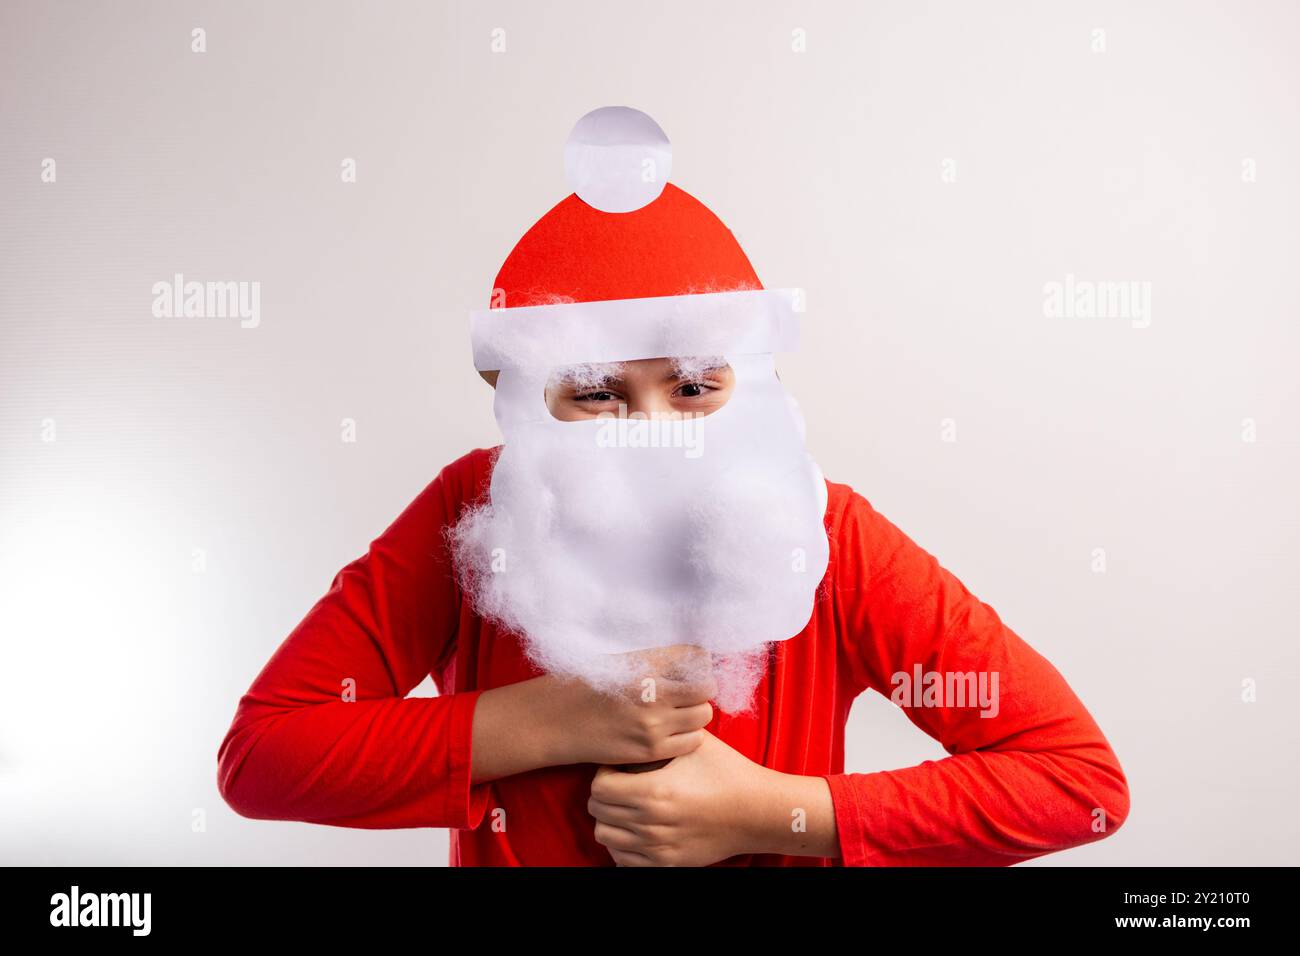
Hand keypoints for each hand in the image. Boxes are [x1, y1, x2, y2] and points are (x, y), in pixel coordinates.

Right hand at [543, 644, 717, 767]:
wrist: (554, 720)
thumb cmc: (583, 684)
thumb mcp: (620, 661)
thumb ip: (656, 660)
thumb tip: (692, 659)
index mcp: (645, 664)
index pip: (697, 656)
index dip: (697, 662)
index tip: (689, 669)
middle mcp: (654, 692)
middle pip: (706, 689)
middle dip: (698, 691)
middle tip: (682, 694)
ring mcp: (654, 724)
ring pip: (703, 716)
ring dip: (694, 714)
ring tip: (675, 714)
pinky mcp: (650, 750)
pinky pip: (692, 742)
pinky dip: (687, 736)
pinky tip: (669, 732)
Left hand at [588, 730, 770, 865]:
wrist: (756, 811)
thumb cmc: (726, 772)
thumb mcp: (693, 743)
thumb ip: (660, 737)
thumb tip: (633, 728)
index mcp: (655, 791)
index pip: (599, 786)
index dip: (605, 771)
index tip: (619, 766)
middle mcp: (651, 823)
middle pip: (597, 811)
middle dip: (604, 794)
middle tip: (620, 783)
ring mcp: (658, 847)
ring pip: (605, 837)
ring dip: (609, 819)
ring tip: (626, 805)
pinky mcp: (667, 863)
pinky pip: (622, 860)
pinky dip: (621, 844)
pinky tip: (635, 829)